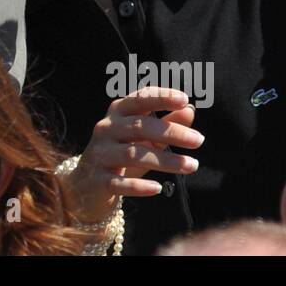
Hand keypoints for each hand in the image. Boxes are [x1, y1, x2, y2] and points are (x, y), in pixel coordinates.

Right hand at [64, 88, 202, 221]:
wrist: (86, 184)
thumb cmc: (122, 153)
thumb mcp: (145, 138)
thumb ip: (166, 124)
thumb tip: (189, 110)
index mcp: (118, 112)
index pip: (139, 99)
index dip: (160, 97)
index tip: (184, 99)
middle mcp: (106, 128)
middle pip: (140, 126)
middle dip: (171, 132)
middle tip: (199, 140)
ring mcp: (100, 153)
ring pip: (132, 154)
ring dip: (165, 160)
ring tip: (192, 165)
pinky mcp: (97, 179)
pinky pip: (119, 182)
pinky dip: (139, 186)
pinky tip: (158, 189)